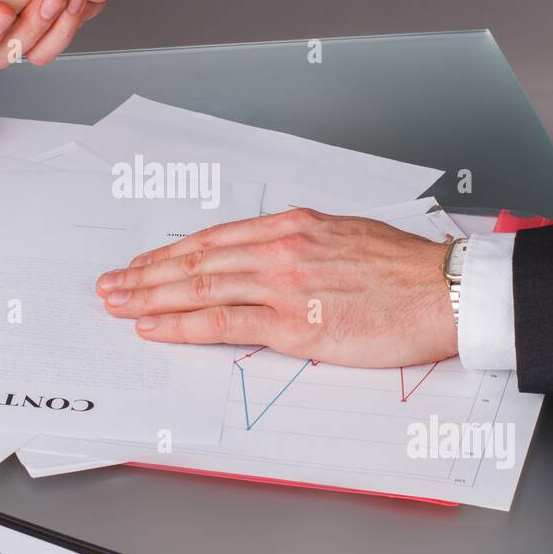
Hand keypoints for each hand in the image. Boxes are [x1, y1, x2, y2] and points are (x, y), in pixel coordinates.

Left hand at [95, 208, 458, 367]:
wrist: (443, 291)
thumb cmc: (406, 268)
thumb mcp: (347, 236)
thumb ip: (304, 245)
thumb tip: (272, 257)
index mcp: (293, 226)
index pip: (214, 239)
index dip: (171, 253)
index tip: (144, 263)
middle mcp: (279, 249)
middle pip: (195, 261)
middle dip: (145, 274)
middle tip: (110, 284)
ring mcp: (282, 285)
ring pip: (198, 288)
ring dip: (149, 297)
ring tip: (117, 304)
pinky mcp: (293, 324)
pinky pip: (221, 323)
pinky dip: (181, 324)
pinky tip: (153, 326)